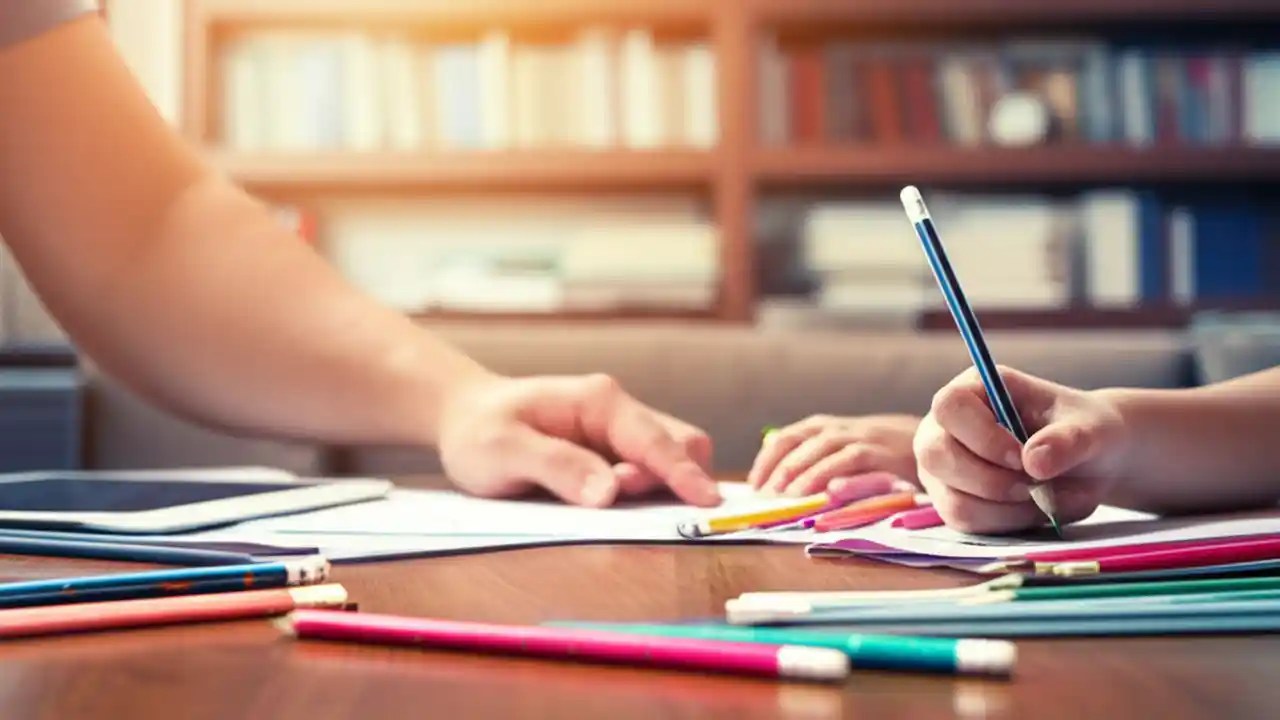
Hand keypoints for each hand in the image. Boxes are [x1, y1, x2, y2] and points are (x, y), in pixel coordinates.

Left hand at [436, 372, 718, 507]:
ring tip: (618, 511)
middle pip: (682, 445)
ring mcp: (620, 435)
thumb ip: (557, 467)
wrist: (463, 419)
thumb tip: (610, 492)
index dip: (682, 474)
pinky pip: (650, 475)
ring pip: (671, 460)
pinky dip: (650, 496)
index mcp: (599, 401)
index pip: (656, 440)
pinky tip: (619, 511)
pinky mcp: (614, 456)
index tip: (708, 503)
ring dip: (665, 490)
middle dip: (679, 481)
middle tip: (638, 510)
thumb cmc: (479, 431)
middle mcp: (619, 413)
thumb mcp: (503, 450)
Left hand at [747, 414, 920, 496]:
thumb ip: (818, 459)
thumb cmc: (884, 453)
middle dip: (778, 467)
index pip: (786, 437)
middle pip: (799, 440)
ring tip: (786, 497)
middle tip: (764, 495)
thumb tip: (779, 480)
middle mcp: (840, 427)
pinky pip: (854, 460)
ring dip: (802, 471)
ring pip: (823, 448)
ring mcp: (862, 437)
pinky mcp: (882, 452)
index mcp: (827, 426)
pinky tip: (823, 493)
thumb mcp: (847, 450)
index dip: (767, 459)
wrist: (934, 443)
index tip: (754, 484)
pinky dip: (836, 473)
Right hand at [914, 366, 1129, 533]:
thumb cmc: (1084, 432)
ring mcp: (944, 468)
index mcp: (974, 390)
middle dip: (990, 481)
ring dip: (1007, 509)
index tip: (1023, 457)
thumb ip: (1068, 440)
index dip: (981, 435)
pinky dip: (1008, 523)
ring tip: (1047, 499)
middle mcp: (946, 427)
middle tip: (1035, 486)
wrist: (1091, 464)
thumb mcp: (1091, 429)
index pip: (951, 406)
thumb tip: (1034, 461)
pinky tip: (1036, 510)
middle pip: (936, 455)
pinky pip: (967, 524)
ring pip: (953, 500)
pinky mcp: (953, 501)